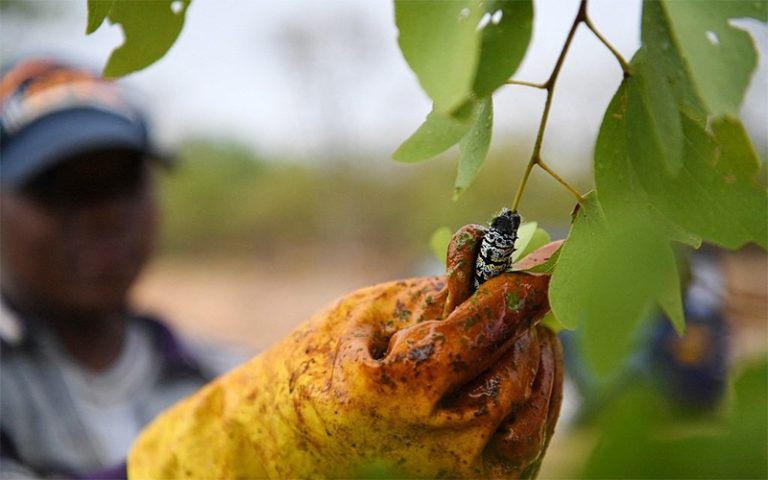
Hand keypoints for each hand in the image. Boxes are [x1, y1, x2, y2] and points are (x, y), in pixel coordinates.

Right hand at [128, 225, 562, 478]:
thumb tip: (497, 259)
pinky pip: (532, 434)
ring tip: (522, 321)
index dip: (529, 280)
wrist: (293, 455)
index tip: (557, 250)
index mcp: (401, 385)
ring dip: (537, 348)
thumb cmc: (323, 373)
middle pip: (521, 357)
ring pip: (536, 397)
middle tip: (531, 281)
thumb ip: (437, 294)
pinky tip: (524, 361)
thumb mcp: (370, 317)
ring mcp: (467, 476)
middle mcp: (443, 440)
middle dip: (529, 312)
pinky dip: (537, 390)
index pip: (491, 322)